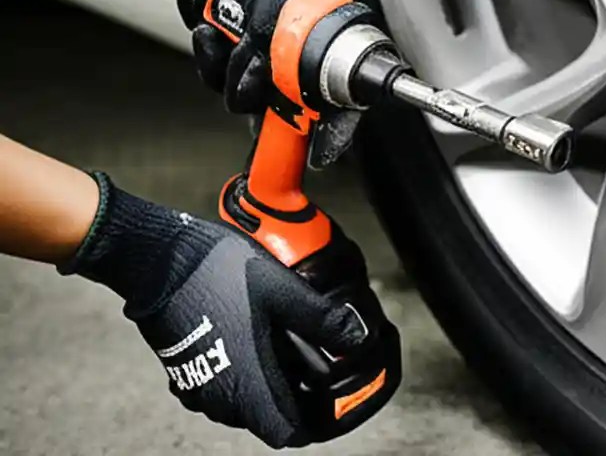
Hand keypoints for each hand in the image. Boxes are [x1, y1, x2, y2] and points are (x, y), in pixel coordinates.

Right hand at [59, 173, 368, 447]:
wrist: (158, 260)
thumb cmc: (217, 275)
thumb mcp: (284, 292)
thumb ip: (324, 320)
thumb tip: (359, 339)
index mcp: (248, 387)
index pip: (289, 434)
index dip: (313, 422)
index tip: (327, 400)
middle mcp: (220, 398)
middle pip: (268, 418)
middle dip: (293, 398)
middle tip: (311, 363)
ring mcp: (198, 387)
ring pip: (244, 404)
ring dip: (266, 384)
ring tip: (284, 346)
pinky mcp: (183, 371)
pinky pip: (221, 387)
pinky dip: (241, 374)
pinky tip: (252, 339)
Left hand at [70, 0, 365, 159]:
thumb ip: (275, 18)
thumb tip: (271, 66)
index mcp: (335, 8)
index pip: (346, 74)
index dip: (337, 117)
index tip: (322, 148)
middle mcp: (306, 27)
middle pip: (294, 89)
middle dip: (261, 87)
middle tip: (246, 77)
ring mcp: (269, 33)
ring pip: (251, 83)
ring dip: (225, 64)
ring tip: (213, 28)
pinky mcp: (237, 35)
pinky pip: (223, 67)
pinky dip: (206, 50)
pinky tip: (201, 23)